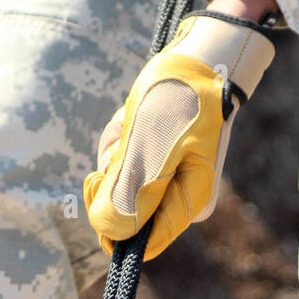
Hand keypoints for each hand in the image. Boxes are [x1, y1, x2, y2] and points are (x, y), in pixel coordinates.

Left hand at [83, 12, 274, 260]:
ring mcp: (173, 178)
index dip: (108, 221)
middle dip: (114, 167)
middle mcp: (183, 197)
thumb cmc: (180, 95)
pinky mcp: (163, 159)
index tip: (97, 179)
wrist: (201, 56)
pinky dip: (122, 137)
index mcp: (190, 202)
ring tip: (131, 116)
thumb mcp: (151, 141)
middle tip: (126, 132)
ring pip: (121, 179)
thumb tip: (111, 235)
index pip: (140, 242)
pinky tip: (133, 114)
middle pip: (125, 206)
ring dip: (117, 147)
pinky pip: (127, 160)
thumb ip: (131, 191)